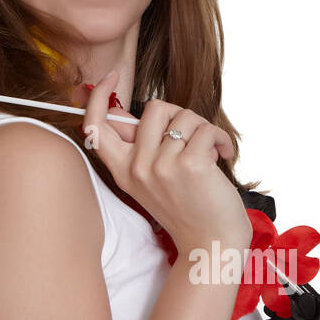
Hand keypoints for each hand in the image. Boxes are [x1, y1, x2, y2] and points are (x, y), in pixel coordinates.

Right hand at [81, 72, 251, 252]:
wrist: (210, 243)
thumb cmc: (188, 209)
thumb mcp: (150, 182)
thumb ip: (139, 149)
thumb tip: (125, 113)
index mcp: (123, 171)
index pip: (95, 126)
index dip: (97, 96)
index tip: (110, 77)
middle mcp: (137, 168)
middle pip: (153, 108)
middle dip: (180, 115)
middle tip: (192, 139)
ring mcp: (162, 167)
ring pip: (184, 116)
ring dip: (204, 129)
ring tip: (209, 153)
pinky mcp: (190, 166)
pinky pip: (206, 129)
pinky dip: (221, 139)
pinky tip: (224, 155)